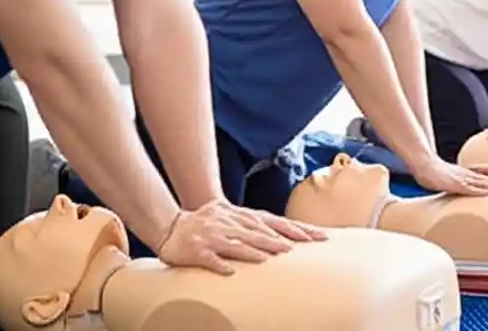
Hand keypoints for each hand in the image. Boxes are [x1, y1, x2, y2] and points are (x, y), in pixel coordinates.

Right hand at [157, 198, 325, 274]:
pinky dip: (220, 264)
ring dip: (257, 249)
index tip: (316, 236)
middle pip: (261, 230)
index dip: (295, 228)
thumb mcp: (233, 217)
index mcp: (241, 215)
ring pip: (238, 242)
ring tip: (277, 255)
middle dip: (283, 238)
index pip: (274, 221)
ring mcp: (213, 235)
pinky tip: (231, 272)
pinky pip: (209, 258)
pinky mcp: (197, 249)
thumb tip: (285, 233)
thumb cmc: (208, 223)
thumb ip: (255, 224)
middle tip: (305, 246)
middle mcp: (230, 222)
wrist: (171, 225)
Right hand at [411, 156, 487, 196]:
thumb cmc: (441, 175)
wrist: (424, 166)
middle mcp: (473, 173)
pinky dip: (480, 190)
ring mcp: (464, 178)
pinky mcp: (454, 184)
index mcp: (475, 172)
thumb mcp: (460, 180)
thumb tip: (482, 191)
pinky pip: (468, 188)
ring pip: (486, 182)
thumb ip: (471, 183)